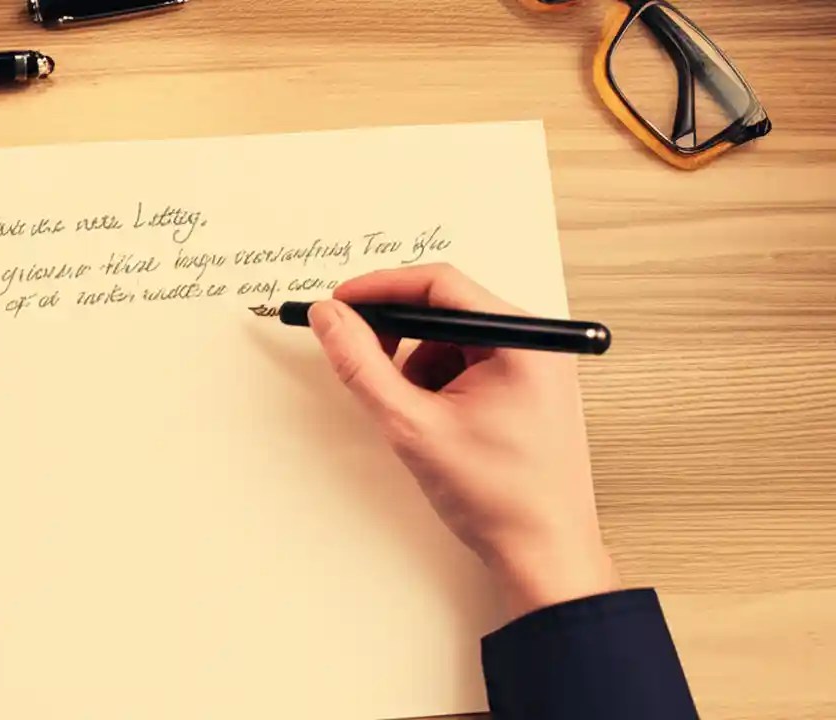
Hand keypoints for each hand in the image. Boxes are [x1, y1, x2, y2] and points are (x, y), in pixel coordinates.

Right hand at [308, 264, 617, 618]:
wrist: (543, 555)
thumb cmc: (498, 498)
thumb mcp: (412, 426)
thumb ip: (362, 365)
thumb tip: (330, 318)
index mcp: (523, 341)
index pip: (441, 284)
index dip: (381, 288)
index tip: (341, 303)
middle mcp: (537, 344)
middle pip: (447, 308)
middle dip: (397, 334)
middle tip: (360, 357)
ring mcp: (536, 367)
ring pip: (453, 340)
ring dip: (417, 366)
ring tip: (413, 414)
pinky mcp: (528, 389)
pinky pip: (469, 365)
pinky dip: (439, 385)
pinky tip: (436, 423)